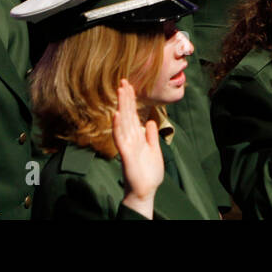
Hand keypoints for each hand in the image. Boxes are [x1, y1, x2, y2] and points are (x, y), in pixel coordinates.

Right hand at [114, 79, 162, 218]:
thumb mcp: (154, 150)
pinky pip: (121, 138)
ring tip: (120, 91)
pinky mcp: (126, 154)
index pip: (133, 115)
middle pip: (128, 114)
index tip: (129, 85)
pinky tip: (117, 114)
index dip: (132, 100)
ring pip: (123, 122)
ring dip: (122, 106)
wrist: (145, 190)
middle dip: (126, 98)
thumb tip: (150, 121)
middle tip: (123, 81)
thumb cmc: (148, 173)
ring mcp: (127, 145)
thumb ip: (151, 136)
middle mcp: (130, 138)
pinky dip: (118, 126)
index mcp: (138, 137)